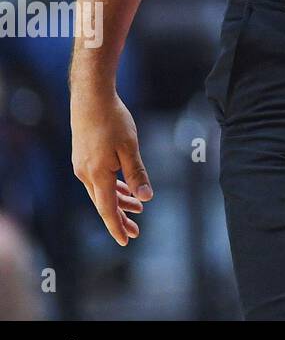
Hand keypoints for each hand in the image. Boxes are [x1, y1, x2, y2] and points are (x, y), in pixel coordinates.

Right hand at [70, 82, 151, 245]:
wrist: (90, 98)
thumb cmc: (113, 120)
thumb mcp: (130, 147)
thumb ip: (137, 173)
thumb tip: (146, 196)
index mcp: (97, 175)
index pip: (107, 209)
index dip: (117, 226)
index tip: (126, 241)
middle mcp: (85, 174)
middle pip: (104, 203)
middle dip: (120, 218)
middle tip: (136, 232)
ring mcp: (82, 166)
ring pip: (101, 191)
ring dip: (118, 201)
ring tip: (137, 209)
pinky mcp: (83, 157)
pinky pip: (98, 180)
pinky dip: (112, 187)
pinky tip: (124, 188)